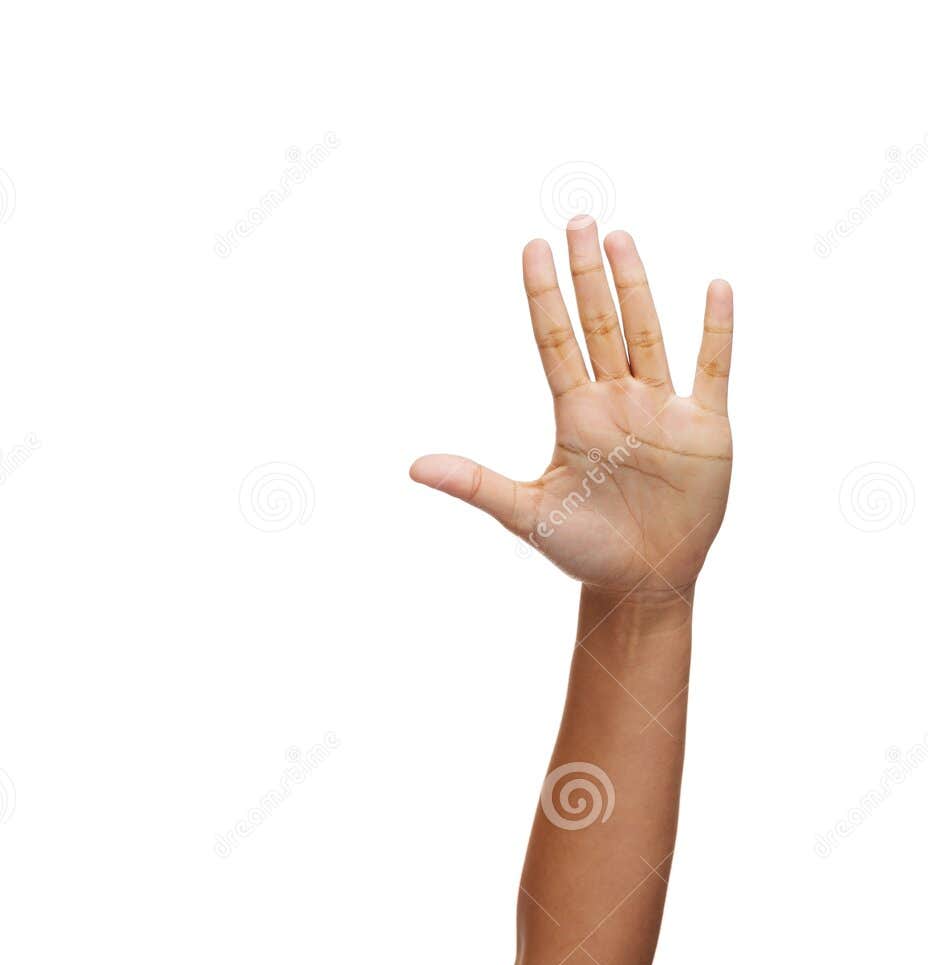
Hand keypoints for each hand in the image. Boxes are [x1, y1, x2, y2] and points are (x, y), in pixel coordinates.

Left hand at [410, 216, 731, 599]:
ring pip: (647, 334)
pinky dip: (715, 331)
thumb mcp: (525, 514)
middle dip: (588, 275)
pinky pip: (712, 369)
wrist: (640, 581)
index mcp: (575, 414)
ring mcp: (662, 409)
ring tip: (622, 239)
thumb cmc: (583, 548)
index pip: (553, 341)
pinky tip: (714, 287)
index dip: (544, 295)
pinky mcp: (706, 428)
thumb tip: (413, 467)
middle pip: (600, 324)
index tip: (532, 247)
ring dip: (637, 287)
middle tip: (579, 220)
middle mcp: (617, 400)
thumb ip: (475, 485)